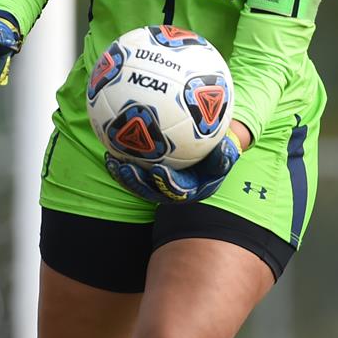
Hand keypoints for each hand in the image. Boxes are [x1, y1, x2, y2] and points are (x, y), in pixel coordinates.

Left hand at [105, 133, 241, 203]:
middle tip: (125, 168)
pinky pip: (133, 171)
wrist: (211, 147)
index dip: (166, 182)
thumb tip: (226, 147)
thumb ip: (227, 153)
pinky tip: (110, 148)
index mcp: (192, 189)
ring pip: (139, 183)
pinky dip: (121, 162)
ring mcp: (159, 185)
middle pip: (152, 191)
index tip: (157, 169)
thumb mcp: (228, 151)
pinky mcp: (148, 176)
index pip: (178, 190)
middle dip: (137, 182)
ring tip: (112, 161)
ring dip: (124, 175)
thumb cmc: (220, 146)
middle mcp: (173, 191)